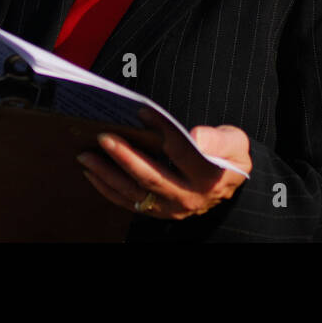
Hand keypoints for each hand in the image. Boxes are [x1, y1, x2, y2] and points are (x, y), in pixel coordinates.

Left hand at [77, 110, 251, 219]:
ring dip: (107, 175)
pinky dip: (107, 188)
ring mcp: (170, 209)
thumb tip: (196, 136)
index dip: (161, 129)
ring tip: (85, 155)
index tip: (141, 110)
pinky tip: (91, 173)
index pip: (179, 151)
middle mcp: (188, 198)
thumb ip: (221, 139)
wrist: (227, 183)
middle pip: (150, 177)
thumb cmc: (229, 156)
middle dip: (123, 156)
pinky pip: (128, 203)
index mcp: (208, 178)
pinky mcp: (157, 212)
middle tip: (102, 137)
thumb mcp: (236, 143)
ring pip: (134, 193)